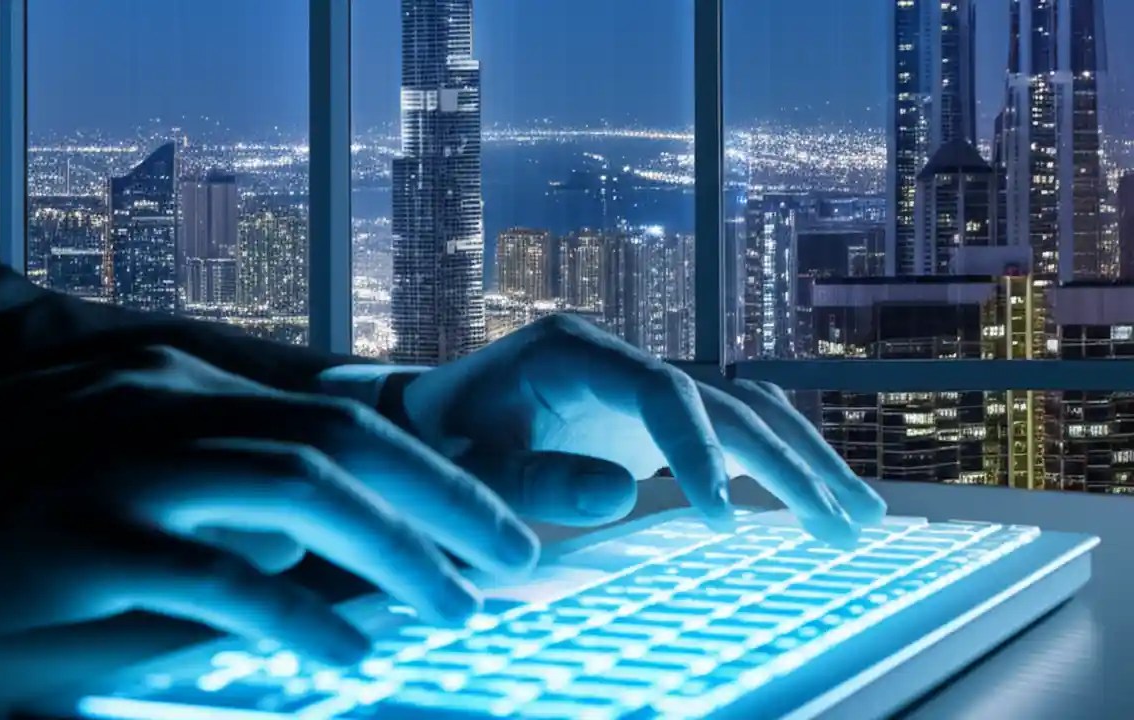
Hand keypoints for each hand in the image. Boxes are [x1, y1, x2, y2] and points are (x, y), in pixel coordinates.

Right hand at [0, 346, 537, 664]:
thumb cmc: (13, 491)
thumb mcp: (132, 457)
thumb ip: (223, 485)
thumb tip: (309, 542)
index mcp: (188, 383)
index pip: (342, 416)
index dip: (433, 470)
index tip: (494, 521)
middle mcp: (171, 405)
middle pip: (346, 442)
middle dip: (447, 502)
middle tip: (515, 559)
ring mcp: (130, 463)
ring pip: (301, 494)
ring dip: (396, 555)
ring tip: (456, 610)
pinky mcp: (90, 534)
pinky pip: (218, 575)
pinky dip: (297, 616)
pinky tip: (349, 658)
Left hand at [393, 315, 885, 543]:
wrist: (425, 428)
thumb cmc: (438, 447)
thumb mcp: (466, 467)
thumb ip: (531, 479)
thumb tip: (626, 490)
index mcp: (574, 352)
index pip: (663, 390)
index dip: (700, 452)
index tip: (723, 524)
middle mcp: (622, 358)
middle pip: (725, 399)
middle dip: (786, 463)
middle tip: (840, 526)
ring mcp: (642, 384)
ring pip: (743, 411)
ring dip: (802, 462)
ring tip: (861, 517)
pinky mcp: (652, 417)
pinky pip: (730, 432)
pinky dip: (776, 463)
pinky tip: (821, 498)